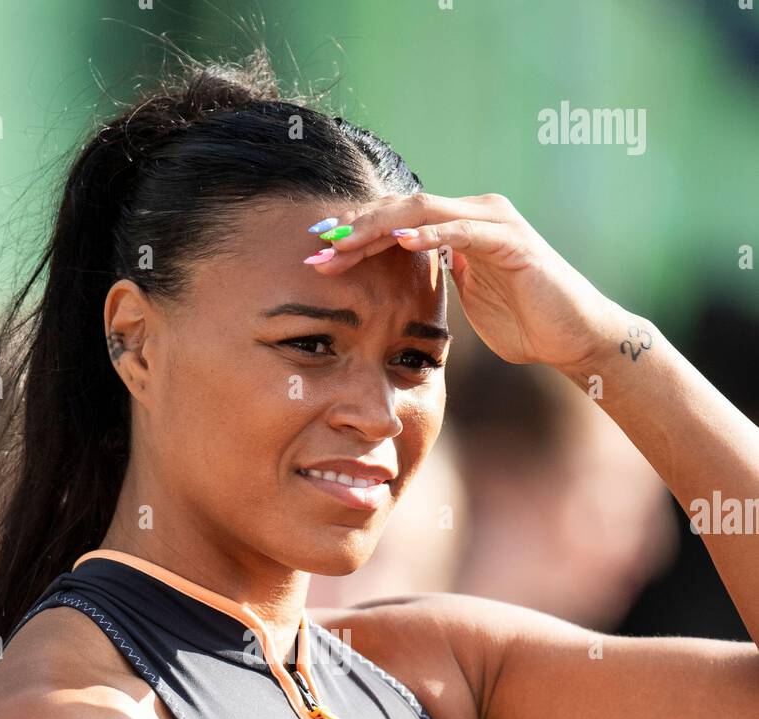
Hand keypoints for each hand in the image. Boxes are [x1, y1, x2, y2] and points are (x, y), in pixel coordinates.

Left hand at [304, 192, 624, 373]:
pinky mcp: (511, 241)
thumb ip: (439, 281)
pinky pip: (461, 231)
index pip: (398, 220)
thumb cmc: (525, 325)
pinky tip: (399, 242)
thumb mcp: (468, 300)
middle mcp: (476, 213)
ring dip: (378, 229)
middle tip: (317, 247)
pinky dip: (429, 234)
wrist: (573, 338)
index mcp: (461, 226)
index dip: (357, 233)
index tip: (319, 251)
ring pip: (423, 211)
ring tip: (342, 245)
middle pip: (402, 208)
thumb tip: (405, 280)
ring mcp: (494, 223)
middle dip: (356, 227)